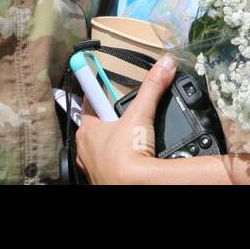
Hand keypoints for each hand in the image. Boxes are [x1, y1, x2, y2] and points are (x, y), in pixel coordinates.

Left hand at [74, 53, 176, 183]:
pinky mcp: (101, 180)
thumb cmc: (126, 155)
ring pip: (97, 148)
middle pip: (93, 126)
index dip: (94, 93)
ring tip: (126, 139)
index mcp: (87, 129)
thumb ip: (152, 88)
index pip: (87, 103)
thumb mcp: (140, 116)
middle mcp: (84, 149)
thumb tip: (165, 63)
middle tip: (121, 116)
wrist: (130, 185)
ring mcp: (91, 167)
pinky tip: (126, 159)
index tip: (95, 83)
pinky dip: (113, 161)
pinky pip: (104, 165)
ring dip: (108, 142)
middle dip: (105, 120)